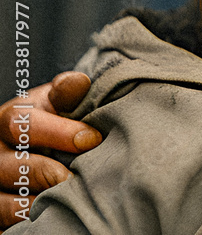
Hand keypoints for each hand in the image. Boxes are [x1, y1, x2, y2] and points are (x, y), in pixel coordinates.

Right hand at [0, 72, 99, 229]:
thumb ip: (66, 92)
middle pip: (13, 167)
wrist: (33, 145)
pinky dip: (28, 222)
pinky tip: (52, 214)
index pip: (22, 124)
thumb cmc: (51, 120)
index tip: (92, 139)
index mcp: (8, 121)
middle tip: (77, 176)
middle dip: (49, 171)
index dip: (59, 132)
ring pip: (6, 203)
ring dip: (39, 202)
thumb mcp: (55, 102)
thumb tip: (79, 82)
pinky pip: (6, 225)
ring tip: (67, 198)